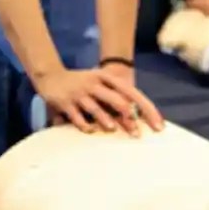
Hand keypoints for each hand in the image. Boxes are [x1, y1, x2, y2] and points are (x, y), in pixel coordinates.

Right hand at [34, 67, 163, 134]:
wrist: (50, 75)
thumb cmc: (82, 82)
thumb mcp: (100, 83)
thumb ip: (116, 96)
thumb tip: (138, 115)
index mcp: (107, 78)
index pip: (132, 93)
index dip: (147, 108)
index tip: (157, 124)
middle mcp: (95, 84)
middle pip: (117, 100)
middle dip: (128, 117)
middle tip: (136, 133)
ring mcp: (80, 93)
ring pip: (96, 107)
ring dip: (105, 119)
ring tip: (113, 129)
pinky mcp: (66, 102)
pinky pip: (76, 115)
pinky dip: (84, 124)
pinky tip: (90, 131)